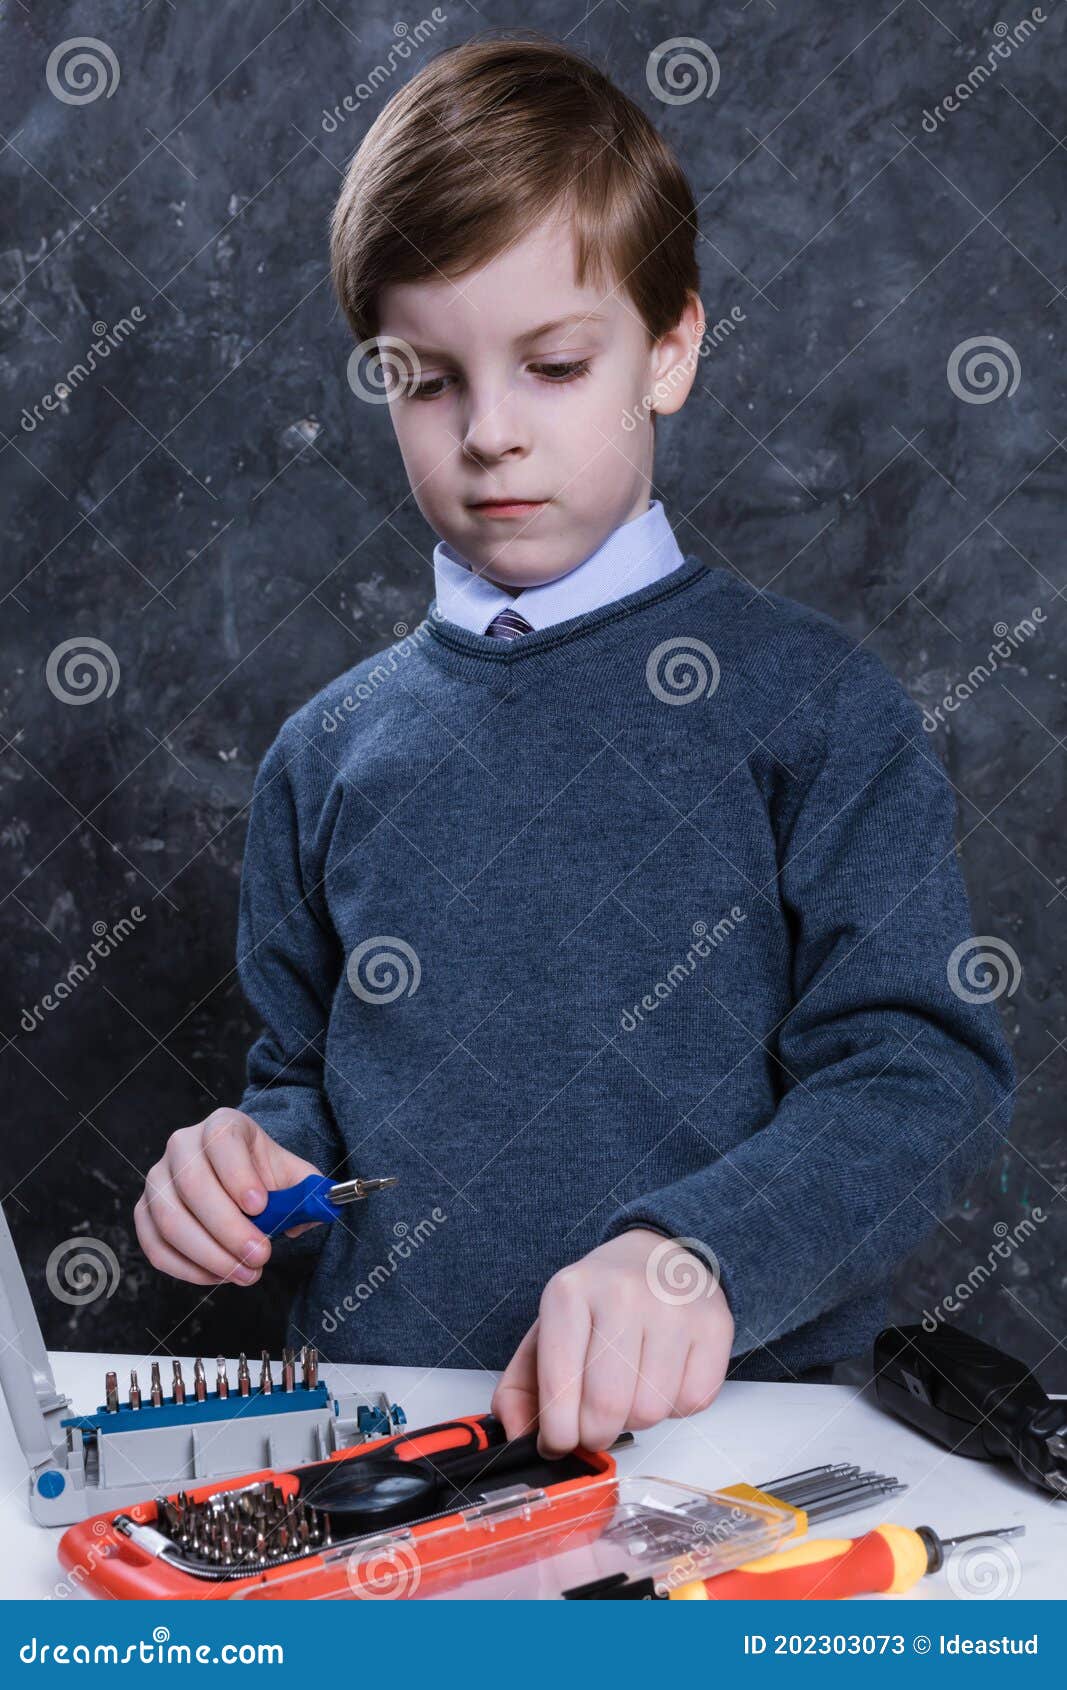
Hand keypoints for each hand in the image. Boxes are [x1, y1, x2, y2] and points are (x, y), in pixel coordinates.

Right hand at [134, 1107, 324, 1286]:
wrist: (236, 1177)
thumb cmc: (263, 1175)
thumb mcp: (292, 1174)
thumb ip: (309, 1191)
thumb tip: (318, 1210)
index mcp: (222, 1126)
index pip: (222, 1143)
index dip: (238, 1175)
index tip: (260, 1207)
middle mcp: (182, 1146)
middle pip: (193, 1185)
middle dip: (228, 1228)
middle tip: (259, 1256)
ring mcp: (158, 1179)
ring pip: (170, 1220)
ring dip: (209, 1255)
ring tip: (245, 1273)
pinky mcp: (145, 1212)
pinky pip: (155, 1246)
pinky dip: (187, 1268)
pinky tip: (219, 1275)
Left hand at [491, 1228, 733, 1455]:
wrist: (659, 1255)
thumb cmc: (600, 1302)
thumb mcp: (548, 1330)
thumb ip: (521, 1387)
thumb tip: (518, 1435)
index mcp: (570, 1292)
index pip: (559, 1389)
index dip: (557, 1434)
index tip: (558, 1441)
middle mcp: (622, 1293)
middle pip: (607, 1408)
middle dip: (595, 1434)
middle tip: (593, 1425)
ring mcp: (673, 1308)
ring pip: (651, 1411)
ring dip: (636, 1418)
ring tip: (630, 1386)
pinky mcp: (714, 1325)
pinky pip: (692, 1403)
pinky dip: (675, 1405)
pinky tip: (664, 1374)